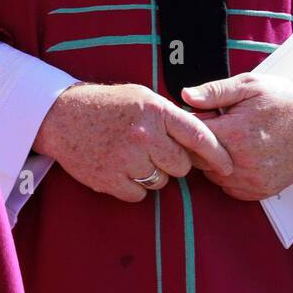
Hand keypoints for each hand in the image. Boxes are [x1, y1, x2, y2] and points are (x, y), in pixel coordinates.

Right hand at [33, 82, 234, 202]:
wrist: (63, 116)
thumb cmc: (108, 105)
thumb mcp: (142, 98)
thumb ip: (170, 116)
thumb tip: (202, 139)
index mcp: (156, 111)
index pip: (199, 136)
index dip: (218, 154)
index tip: (229, 166)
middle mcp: (144, 135)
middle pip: (182, 166)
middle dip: (174, 162)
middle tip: (155, 151)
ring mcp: (127, 159)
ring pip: (161, 182)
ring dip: (153, 174)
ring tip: (132, 156)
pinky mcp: (110, 180)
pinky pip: (139, 195)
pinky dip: (132, 186)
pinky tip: (119, 168)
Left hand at [181, 72, 292, 200]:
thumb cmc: (283, 100)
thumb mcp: (250, 85)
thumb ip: (214, 91)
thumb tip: (185, 96)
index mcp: (235, 133)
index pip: (192, 136)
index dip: (192, 123)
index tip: (203, 114)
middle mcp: (241, 162)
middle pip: (198, 158)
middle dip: (200, 143)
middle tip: (218, 125)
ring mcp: (252, 180)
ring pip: (211, 175)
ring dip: (213, 160)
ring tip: (232, 139)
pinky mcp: (260, 191)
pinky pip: (229, 188)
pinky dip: (228, 174)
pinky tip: (240, 156)